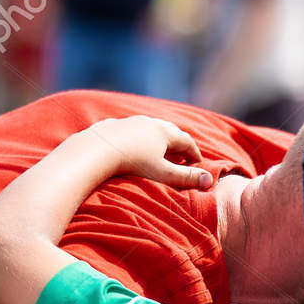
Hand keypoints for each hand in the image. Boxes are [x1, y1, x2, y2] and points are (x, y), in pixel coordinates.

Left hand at [78, 116, 213, 189]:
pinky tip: (130, 146)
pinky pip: (128, 130)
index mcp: (165, 132)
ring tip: (157, 150)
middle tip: (182, 156)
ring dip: (156, 139)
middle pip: (170, 131)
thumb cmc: (131, 164)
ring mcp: (128, 122)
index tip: (199, 164)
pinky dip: (135, 138)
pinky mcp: (110, 126)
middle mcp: (149, 123)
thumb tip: (210, 181)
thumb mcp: (162, 174)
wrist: (92, 152)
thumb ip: (186, 178)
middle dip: (178, 144)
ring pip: (148, 128)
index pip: (187, 142)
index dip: (195, 153)